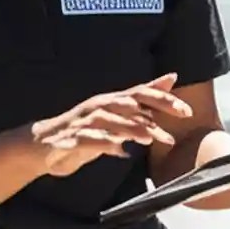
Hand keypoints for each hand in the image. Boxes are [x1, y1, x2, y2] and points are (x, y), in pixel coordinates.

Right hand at [30, 73, 192, 176]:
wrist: (43, 145)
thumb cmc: (84, 131)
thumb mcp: (117, 118)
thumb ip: (143, 103)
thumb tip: (170, 78)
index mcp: (111, 102)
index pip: (141, 94)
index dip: (164, 99)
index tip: (187, 111)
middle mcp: (99, 107)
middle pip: (130, 102)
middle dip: (156, 106)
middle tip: (178, 115)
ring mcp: (84, 122)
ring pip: (110, 120)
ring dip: (130, 127)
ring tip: (148, 136)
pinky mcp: (70, 138)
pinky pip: (87, 139)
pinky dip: (103, 143)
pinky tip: (117, 150)